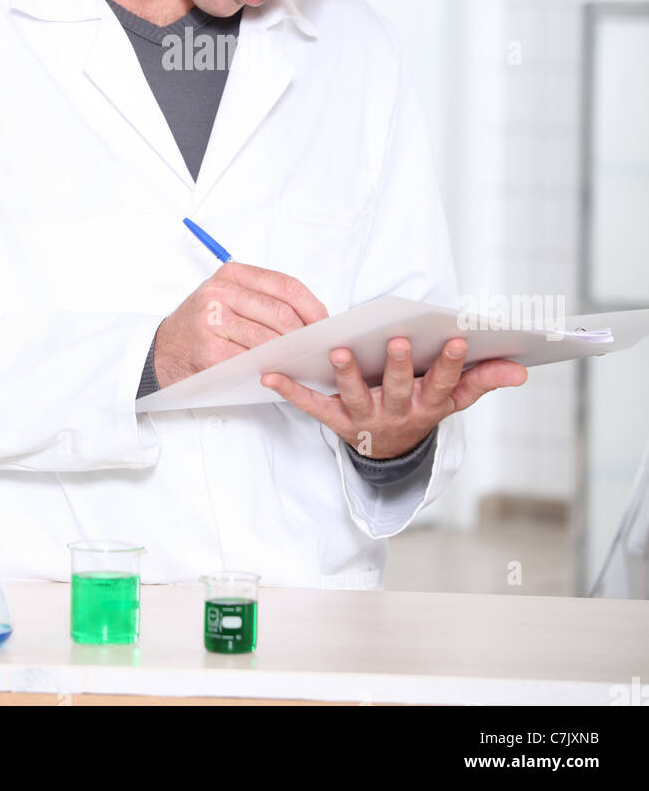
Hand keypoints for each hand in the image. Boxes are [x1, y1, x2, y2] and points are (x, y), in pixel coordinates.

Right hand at [154, 262, 328, 388]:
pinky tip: (279, 372)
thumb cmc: (203, 327)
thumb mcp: (230, 299)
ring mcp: (212, 320)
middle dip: (306, 335)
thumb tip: (313, 319)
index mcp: (232, 274)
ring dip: (292, 354)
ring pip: (269, 339)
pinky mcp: (209, 351)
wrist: (162, 352)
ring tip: (303, 361)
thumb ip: (265, 301)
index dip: (313, 307)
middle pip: (281, 313)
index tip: (327, 325)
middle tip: (319, 349)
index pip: (286, 286)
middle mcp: (220, 292)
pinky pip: (251, 360)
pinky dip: (270, 368)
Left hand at [260, 336, 528, 457]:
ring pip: (357, 397)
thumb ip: (484, 380)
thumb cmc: (422, 406)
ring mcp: (365, 419)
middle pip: (401, 390)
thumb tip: (520, 368)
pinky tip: (270, 374)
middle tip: (400, 341)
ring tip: (340, 351)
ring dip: (348, 374)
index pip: (446, 385)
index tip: (458, 339)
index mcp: (430, 406)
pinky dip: (290, 391)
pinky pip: (312, 407)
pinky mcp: (335, 421)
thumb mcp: (455, 399)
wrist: (389, 451)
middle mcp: (398, 414)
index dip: (453, 365)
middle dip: (402, 366)